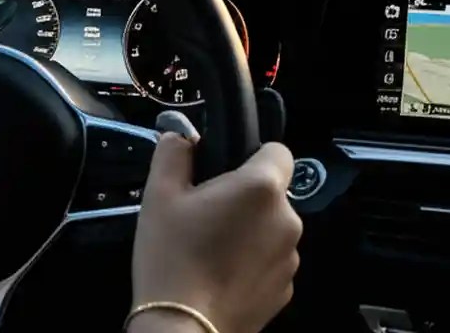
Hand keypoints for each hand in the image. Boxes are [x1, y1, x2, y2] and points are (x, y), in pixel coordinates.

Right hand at [131, 134, 301, 332]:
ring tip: (211, 249)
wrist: (183, 330)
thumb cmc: (171, 256)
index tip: (224, 173)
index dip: (252, 155)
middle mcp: (288, 219)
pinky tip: (221, 276)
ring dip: (251, 231)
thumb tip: (181, 136)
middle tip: (206, 214)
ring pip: (272, 229)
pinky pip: (271, 261)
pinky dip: (253, 263)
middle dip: (245, 198)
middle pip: (272, 193)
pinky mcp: (286, 289)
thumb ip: (174, 153)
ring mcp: (291, 258)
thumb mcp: (159, 195)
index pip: (278, 151)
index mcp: (262, 187)